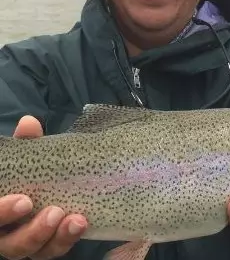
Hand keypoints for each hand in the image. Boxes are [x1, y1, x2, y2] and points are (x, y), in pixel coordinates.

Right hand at [0, 115, 87, 259]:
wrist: (49, 180)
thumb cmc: (31, 170)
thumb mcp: (27, 157)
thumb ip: (26, 143)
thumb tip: (29, 123)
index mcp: (0, 210)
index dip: (3, 214)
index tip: (24, 200)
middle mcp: (8, 232)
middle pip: (11, 246)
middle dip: (32, 232)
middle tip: (54, 212)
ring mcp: (29, 241)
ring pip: (37, 251)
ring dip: (56, 238)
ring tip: (76, 220)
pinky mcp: (50, 243)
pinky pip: (57, 248)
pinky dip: (68, 238)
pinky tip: (82, 223)